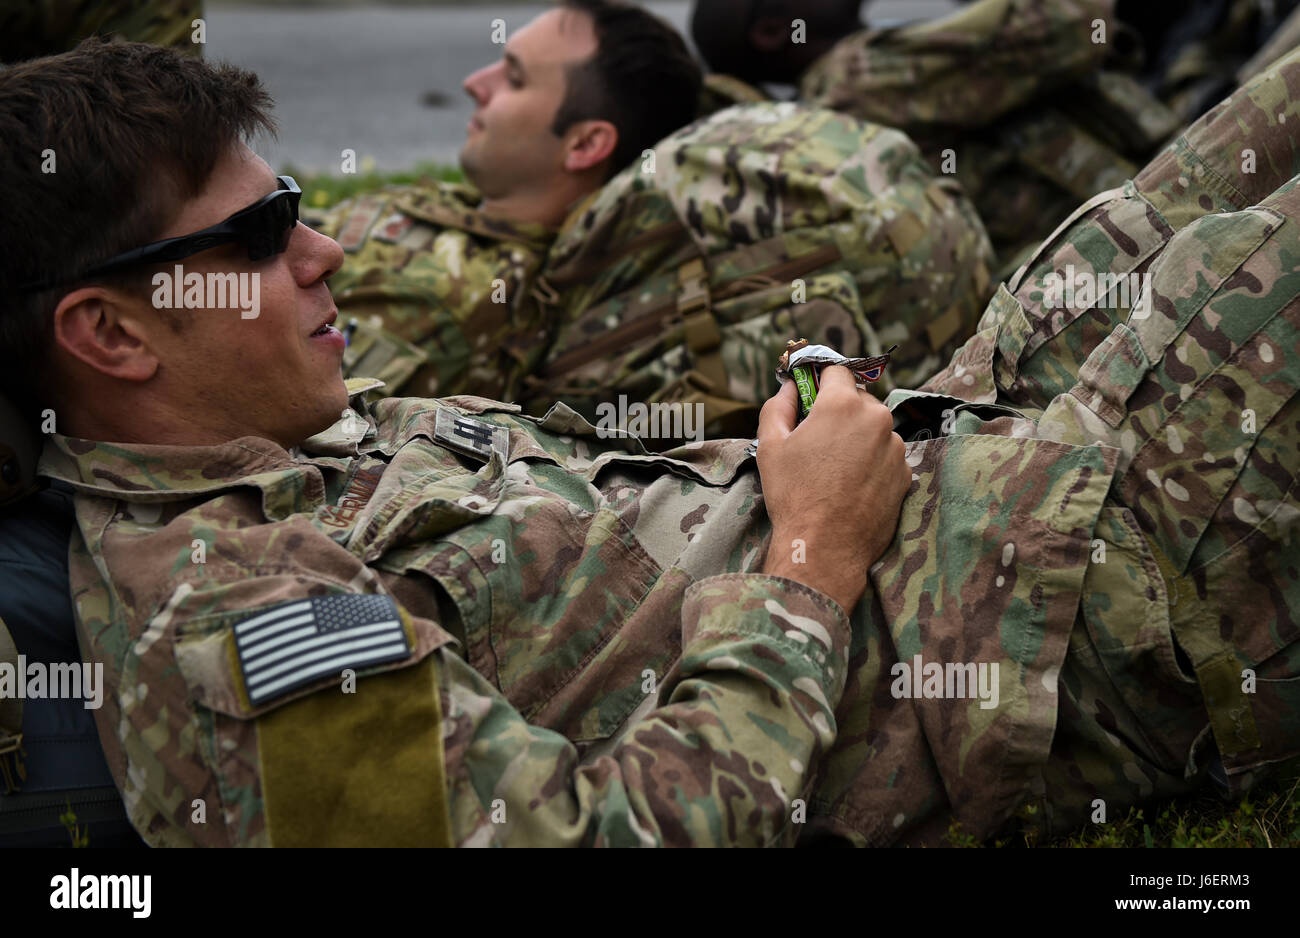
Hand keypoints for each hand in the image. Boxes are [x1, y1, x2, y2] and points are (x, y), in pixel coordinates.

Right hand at [756, 366, 909, 610]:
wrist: (825, 547)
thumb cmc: (794, 495)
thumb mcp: (770, 446)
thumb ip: (778, 406)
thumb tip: (789, 388)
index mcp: (843, 404)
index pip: (837, 370)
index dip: (821, 381)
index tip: (811, 396)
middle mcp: (877, 419)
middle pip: (858, 399)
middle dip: (840, 412)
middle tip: (818, 440)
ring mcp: (895, 447)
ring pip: (874, 428)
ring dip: (858, 438)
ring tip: (835, 469)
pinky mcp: (905, 473)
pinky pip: (886, 455)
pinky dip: (872, 462)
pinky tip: (852, 484)